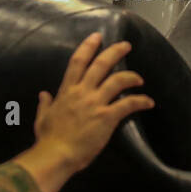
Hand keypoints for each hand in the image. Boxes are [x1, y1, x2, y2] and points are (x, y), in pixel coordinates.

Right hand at [21, 33, 154, 191]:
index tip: (97, 36)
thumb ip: (44, 104)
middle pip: (101, 64)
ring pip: (117, 80)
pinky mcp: (107, 117)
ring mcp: (95, 103)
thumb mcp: (42, 118)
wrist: (56, 155)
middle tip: (126, 45)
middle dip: (115, 52)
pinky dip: (140, 101)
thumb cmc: (48, 139)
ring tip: (139, 78)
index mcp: (67, 91)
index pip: (78, 62)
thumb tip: (43, 94)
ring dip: (131, 76)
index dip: (88, 46)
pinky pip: (128, 104)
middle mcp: (82, 92)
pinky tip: (148, 102)